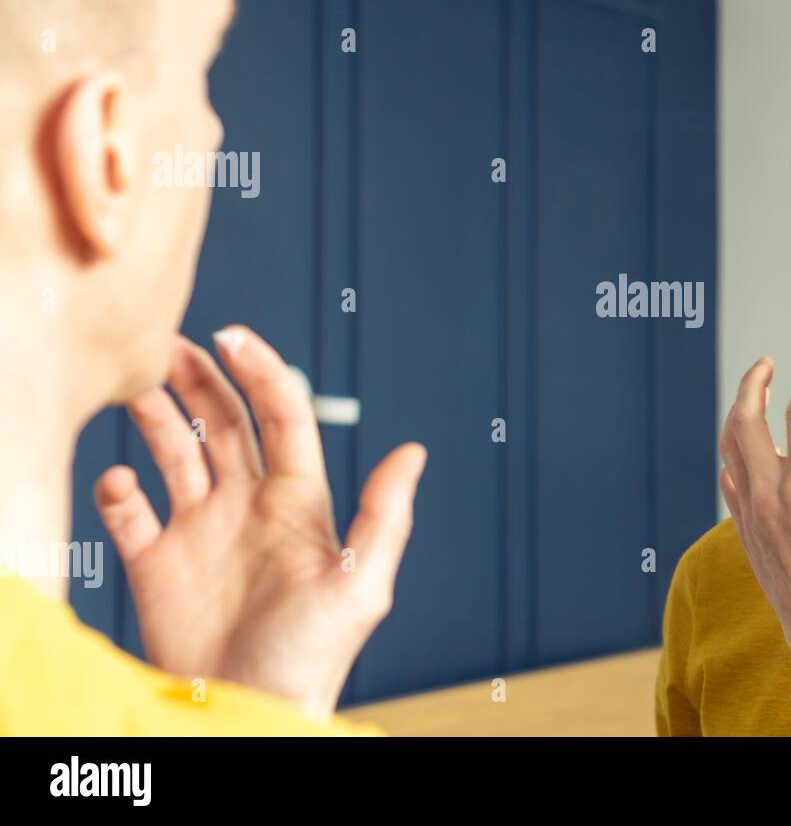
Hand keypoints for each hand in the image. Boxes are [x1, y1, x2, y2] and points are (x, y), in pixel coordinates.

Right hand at [93, 325, 425, 719]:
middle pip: (222, 422)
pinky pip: (127, 512)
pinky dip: (115, 490)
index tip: (234, 335)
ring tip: (132, 382)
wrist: (249, 714)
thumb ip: (383, 516)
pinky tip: (119, 485)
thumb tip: (414, 450)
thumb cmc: (313, 659)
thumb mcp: (361, 587)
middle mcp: (247, 505)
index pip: (281, 417)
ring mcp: (201, 531)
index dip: (261, 372)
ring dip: (154, 415)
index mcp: (297, 501)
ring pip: (173, 452)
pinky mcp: (156, 564)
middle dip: (199, 378)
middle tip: (166, 341)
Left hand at [717, 353, 790, 651]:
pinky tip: (746, 447)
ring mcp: (751, 512)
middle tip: (767, 363)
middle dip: (753, 384)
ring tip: (753, 393)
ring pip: (730, 447)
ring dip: (738, 413)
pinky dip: (734, 453)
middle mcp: (770, 496)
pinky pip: (728, 479)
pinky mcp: (745, 528)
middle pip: (746, 421)